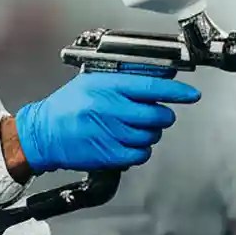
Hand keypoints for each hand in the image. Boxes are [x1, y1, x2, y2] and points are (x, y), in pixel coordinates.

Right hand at [13, 72, 200, 173]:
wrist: (44, 134)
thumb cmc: (67, 106)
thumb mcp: (92, 81)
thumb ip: (123, 80)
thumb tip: (157, 79)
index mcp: (107, 87)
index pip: (152, 88)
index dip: (177, 92)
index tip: (191, 95)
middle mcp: (111, 109)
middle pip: (157, 115)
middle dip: (163, 116)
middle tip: (157, 114)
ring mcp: (111, 134)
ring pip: (151, 136)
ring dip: (150, 133)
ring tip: (135, 129)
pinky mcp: (109, 155)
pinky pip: (140, 154)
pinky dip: (140, 150)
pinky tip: (129, 142)